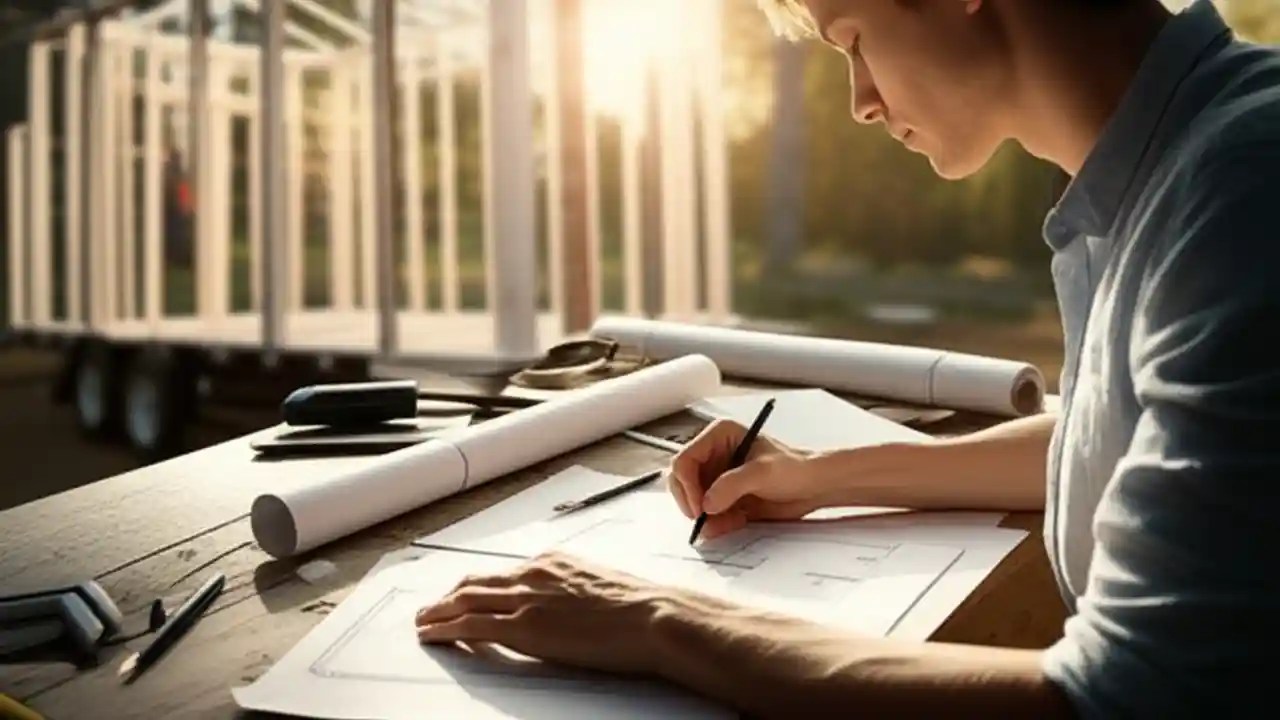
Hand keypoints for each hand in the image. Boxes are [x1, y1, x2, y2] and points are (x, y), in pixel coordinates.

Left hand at [415, 551, 734, 675]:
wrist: (652, 616)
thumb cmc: (640, 607)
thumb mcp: (602, 586)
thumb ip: (576, 591)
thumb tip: (572, 605)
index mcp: (554, 562)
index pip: (504, 572)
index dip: (479, 584)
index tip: (467, 592)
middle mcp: (534, 573)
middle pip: (476, 581)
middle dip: (449, 594)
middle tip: (432, 606)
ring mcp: (526, 599)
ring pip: (465, 600)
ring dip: (437, 611)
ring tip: (423, 621)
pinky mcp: (523, 627)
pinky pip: (471, 625)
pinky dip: (444, 629)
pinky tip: (432, 634)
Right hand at [668, 419, 829, 539]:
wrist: (814, 487)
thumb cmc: (795, 468)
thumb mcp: (763, 472)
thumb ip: (732, 485)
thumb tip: (706, 503)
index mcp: (719, 436)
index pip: (685, 459)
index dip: (686, 485)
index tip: (699, 507)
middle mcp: (713, 454)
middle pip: (681, 480)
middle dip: (691, 502)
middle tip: (704, 520)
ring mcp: (717, 477)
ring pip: (692, 500)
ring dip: (705, 516)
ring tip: (730, 521)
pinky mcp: (724, 496)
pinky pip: (707, 514)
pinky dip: (715, 523)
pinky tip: (736, 522)